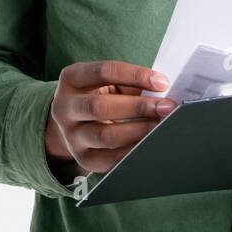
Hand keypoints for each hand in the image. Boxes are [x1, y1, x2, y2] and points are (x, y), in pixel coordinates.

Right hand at [46, 60, 175, 175]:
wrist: (75, 122)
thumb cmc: (101, 94)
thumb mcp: (109, 81)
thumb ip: (131, 82)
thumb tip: (162, 89)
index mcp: (72, 79)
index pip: (103, 72)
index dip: (136, 75)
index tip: (162, 82)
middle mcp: (65, 108)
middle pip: (100, 107)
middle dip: (139, 107)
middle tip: (166, 107)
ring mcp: (71, 136)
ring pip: (105, 136)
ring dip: (139, 130)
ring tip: (162, 125)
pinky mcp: (83, 158)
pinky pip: (110, 159)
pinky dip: (134, 151)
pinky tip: (151, 142)